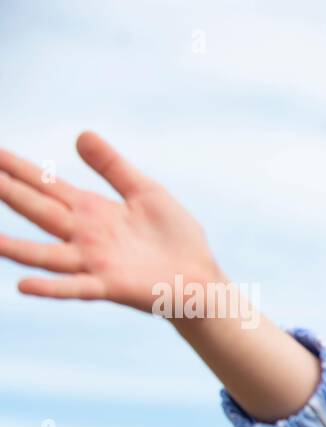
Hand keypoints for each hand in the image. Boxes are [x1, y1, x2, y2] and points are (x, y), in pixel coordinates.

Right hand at [0, 131, 224, 315]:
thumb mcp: (145, 192)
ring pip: (45, 253)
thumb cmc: (175, 238)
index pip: (45, 185)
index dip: (17, 168)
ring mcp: (94, 262)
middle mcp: (84, 236)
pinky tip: (23, 286)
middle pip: (37, 210)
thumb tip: (81, 134)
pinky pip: (75, 287)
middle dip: (5, 193)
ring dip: (13, 247)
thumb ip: (113, 167)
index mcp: (91, 210)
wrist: (201, 278)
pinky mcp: (111, 286)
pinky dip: (50, 288)